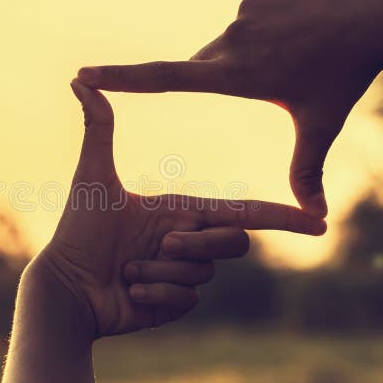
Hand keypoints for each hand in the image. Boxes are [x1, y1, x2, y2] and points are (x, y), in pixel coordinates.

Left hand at [38, 80, 325, 338]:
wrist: (65, 288)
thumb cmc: (77, 232)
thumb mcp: (93, 178)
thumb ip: (98, 129)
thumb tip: (80, 79)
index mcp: (180, 210)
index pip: (243, 212)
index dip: (282, 217)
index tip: (318, 221)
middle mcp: (188, 240)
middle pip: (233, 243)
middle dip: (199, 243)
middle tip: (163, 244)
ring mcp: (183, 274)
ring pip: (204, 274)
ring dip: (162, 271)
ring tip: (128, 270)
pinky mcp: (175, 303)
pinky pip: (188, 300)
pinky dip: (157, 294)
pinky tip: (130, 291)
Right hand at [77, 0, 382, 217]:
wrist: (381, 12)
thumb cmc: (345, 76)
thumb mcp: (321, 125)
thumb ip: (308, 171)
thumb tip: (318, 219)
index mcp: (236, 76)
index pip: (164, 78)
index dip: (121, 78)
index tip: (85, 72)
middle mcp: (232, 40)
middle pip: (216, 61)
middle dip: (239, 71)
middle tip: (284, 69)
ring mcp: (247, 6)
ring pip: (242, 31)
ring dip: (263, 41)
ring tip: (305, 43)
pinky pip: (259, 2)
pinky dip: (276, 12)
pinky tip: (308, 16)